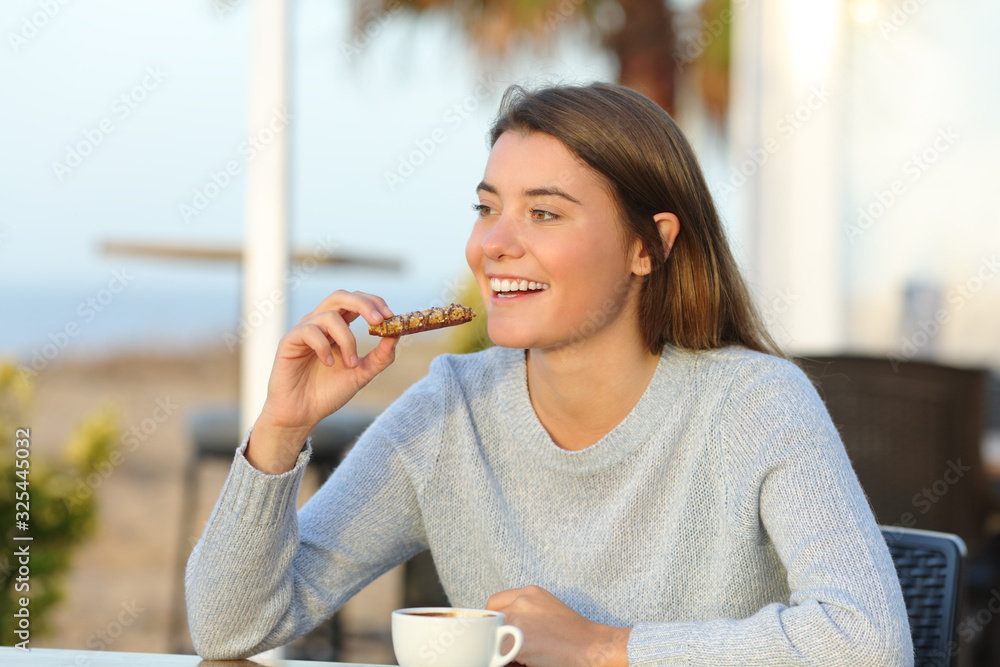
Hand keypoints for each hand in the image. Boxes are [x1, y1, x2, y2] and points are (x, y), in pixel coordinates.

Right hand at [246, 290, 397, 473]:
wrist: (302, 414)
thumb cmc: (328, 392)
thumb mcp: (362, 374)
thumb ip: (380, 356)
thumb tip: (397, 334)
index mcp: (337, 327)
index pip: (356, 302)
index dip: (374, 303)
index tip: (391, 316)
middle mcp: (320, 323)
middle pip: (341, 296)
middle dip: (364, 304)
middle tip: (379, 321)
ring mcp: (304, 330)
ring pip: (329, 315)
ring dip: (347, 339)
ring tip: (351, 364)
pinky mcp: (289, 341)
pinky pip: (309, 331)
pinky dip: (324, 346)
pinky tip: (328, 364)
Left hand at [486, 585, 629, 666]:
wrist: (591, 647)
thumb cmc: (574, 634)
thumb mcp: (547, 610)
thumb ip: (524, 611)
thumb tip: (499, 629)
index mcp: (529, 591)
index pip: (494, 603)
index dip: (494, 620)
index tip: (497, 632)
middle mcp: (521, 601)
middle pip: (492, 620)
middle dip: (496, 634)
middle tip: (509, 647)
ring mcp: (518, 619)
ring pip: (493, 637)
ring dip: (501, 648)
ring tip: (521, 656)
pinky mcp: (517, 640)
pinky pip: (500, 655)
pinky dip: (508, 661)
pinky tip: (526, 661)